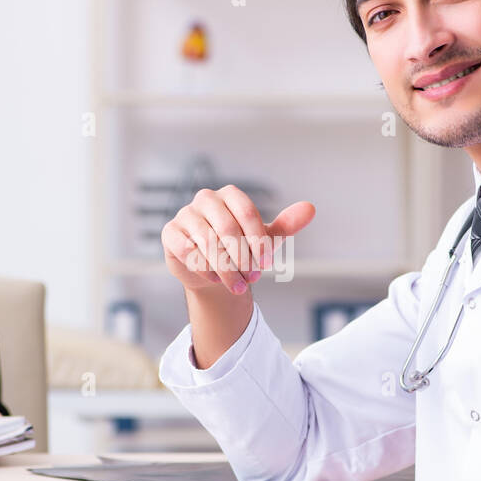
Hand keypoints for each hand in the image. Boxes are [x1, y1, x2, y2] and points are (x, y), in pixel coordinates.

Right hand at [162, 185, 314, 294]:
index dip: (258, 241)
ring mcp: (185, 214)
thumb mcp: (264, 240)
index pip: (246, 213)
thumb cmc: (239, 249)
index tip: (267, 263)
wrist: (211, 270)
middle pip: (227, 229)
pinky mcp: (170, 233)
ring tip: (237, 285)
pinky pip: (188, 251)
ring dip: (226, 269)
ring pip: (208, 243)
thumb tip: (310, 208)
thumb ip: (286, 225)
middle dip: (242, 258)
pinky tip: (214, 278)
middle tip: (253, 278)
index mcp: (230, 195)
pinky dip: (204, 268)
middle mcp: (205, 199)